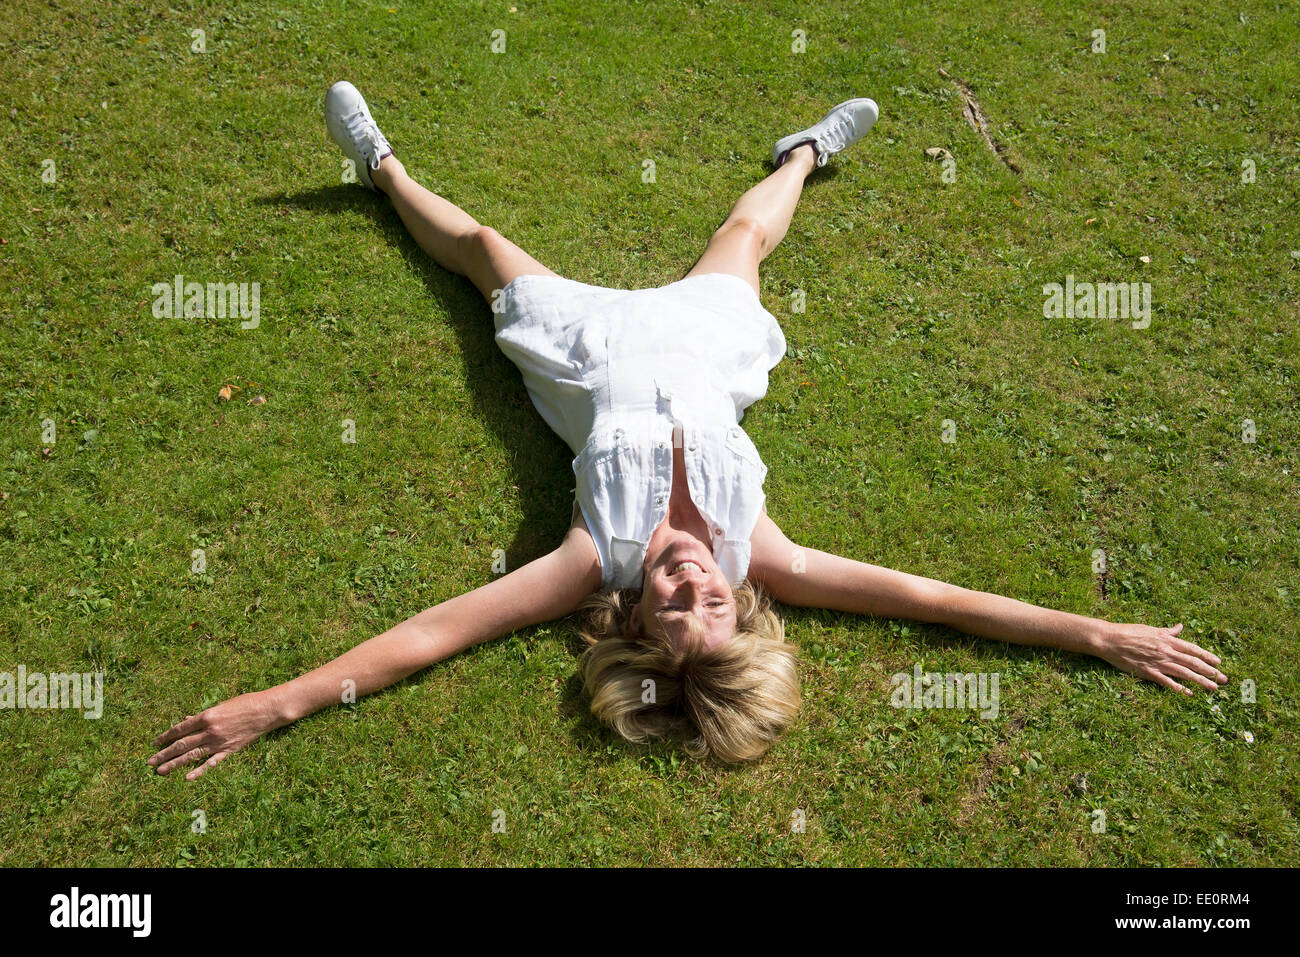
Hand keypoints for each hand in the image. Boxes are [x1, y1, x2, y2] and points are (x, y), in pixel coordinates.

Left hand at [149, 690, 281, 779]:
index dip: (166, 736)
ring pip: (192, 755)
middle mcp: (210, 730)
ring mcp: (219, 742)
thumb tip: (186, 721)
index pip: (180, 728)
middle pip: (182, 744)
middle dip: (164, 753)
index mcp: (207, 716)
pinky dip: (200, 771)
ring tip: (159, 771)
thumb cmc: (245, 703)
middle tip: (149, 762)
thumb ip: (203, 716)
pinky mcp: (229, 750)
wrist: (266, 710)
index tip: (155, 743)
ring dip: (174, 764)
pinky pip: (212, 763)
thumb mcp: (222, 705)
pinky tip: (188, 778)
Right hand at [1095, 622, 1226, 694]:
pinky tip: (1189, 694)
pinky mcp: (1148, 672)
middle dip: (1211, 671)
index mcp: (1167, 640)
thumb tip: (1180, 627)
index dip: (1207, 656)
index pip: (1193, 649)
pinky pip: (1167, 682)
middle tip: (1225, 679)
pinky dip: (1179, 688)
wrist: (1109, 639)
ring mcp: (1158, 662)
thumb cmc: (1128, 632)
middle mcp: (1166, 651)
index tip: (1219, 663)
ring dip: (1201, 681)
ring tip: (1214, 688)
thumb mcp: (1151, 628)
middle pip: (1193, 663)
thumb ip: (1168, 631)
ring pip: (1185, 673)